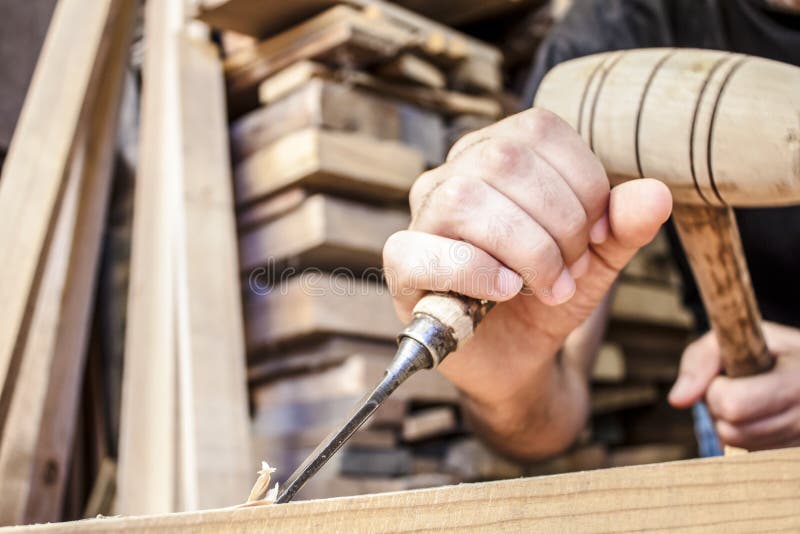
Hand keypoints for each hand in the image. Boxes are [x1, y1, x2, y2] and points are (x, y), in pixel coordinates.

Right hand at [382, 108, 671, 456]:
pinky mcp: (403, 264)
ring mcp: (422, 216)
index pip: (539, 131)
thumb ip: (623, 225)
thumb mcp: (598, 258)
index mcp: (499, 152)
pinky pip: (426, 252)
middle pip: (503, 160)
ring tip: (546, 287)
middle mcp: (454, 172)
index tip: (596, 238)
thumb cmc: (549, 294)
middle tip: (572, 271)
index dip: (582, 183)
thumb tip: (656, 193)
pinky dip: (477, 271)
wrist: (518, 354)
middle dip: (557, 223)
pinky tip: (505, 291)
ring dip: (524, 250)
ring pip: (464, 199)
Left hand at [669, 322, 799, 449]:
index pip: (734, 404)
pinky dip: (742, 436)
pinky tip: (756, 415)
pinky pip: (748, 454)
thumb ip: (699, 362)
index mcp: (797, 378)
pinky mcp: (793, 452)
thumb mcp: (731, 339)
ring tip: (747, 398)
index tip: (730, 372)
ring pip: (738, 445)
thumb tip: (677, 400)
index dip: (716, 388)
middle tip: (734, 386)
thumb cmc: (757, 348)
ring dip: (728, 422)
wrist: (795, 363)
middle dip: (719, 408)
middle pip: (732, 430)